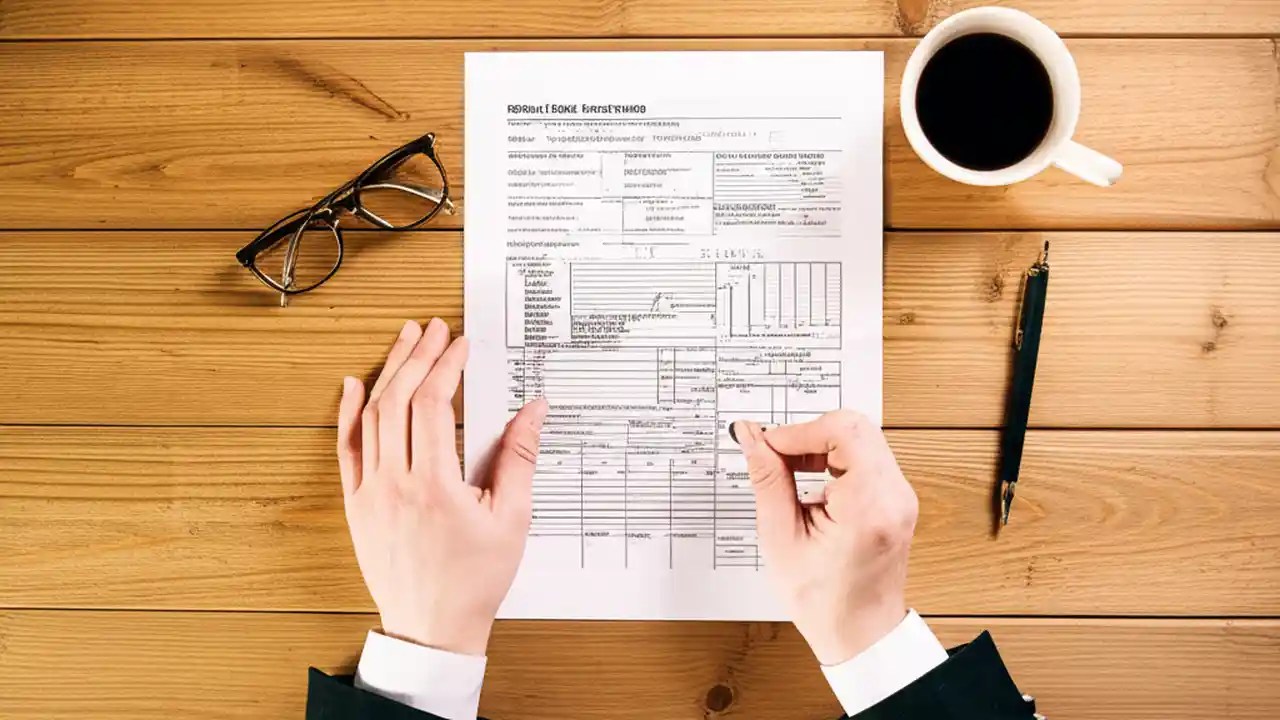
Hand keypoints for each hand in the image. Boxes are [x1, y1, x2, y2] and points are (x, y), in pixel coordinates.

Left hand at [337, 318, 547, 655]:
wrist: (432, 627)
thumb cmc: (474, 580)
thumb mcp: (512, 519)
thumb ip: (520, 459)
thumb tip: (533, 411)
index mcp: (434, 487)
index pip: (432, 405)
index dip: (445, 366)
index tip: (460, 345)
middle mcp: (395, 485)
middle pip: (397, 401)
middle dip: (416, 357)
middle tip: (433, 330)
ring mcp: (370, 494)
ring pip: (369, 418)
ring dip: (386, 374)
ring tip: (404, 342)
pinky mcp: (357, 505)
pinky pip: (346, 449)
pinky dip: (348, 413)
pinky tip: (353, 386)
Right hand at [733, 411, 917, 665]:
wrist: (860, 633)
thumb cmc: (824, 601)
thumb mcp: (781, 538)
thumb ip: (768, 480)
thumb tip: (752, 437)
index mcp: (870, 507)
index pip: (843, 431)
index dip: (798, 431)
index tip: (767, 446)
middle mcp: (895, 495)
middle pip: (854, 426)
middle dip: (808, 434)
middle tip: (775, 456)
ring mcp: (901, 495)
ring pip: (860, 436)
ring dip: (819, 445)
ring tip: (789, 472)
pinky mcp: (896, 496)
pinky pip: (866, 455)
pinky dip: (834, 457)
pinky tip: (809, 479)